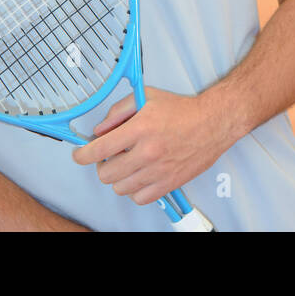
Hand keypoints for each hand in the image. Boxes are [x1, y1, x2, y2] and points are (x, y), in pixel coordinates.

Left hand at [71, 88, 233, 205]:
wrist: (214, 122)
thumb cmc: (183, 110)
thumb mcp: (146, 97)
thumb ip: (118, 111)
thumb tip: (100, 131)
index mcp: (140, 128)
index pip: (99, 149)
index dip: (82, 155)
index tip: (80, 155)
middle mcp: (148, 152)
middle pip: (106, 173)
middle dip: (102, 164)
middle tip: (111, 156)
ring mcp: (158, 170)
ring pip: (120, 188)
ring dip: (119, 177)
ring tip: (128, 164)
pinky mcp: (169, 183)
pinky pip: (139, 198)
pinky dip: (135, 190)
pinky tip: (140, 176)